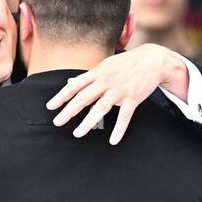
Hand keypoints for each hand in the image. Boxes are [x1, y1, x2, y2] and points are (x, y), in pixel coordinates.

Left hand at [45, 44, 184, 143]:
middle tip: (57, 122)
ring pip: (100, 108)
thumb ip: (87, 76)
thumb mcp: (105, 66)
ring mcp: (119, 91)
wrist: (152, 60)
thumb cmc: (126, 63)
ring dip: (88, 122)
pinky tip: (113, 141)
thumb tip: (69, 83)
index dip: (61, 96)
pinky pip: (124, 117)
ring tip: (77, 133)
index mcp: (97, 73)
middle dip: (69, 111)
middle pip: (84, 98)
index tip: (50, 106)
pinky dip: (119, 129)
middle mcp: (106, 82)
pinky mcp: (133, 99)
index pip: (75, 86)